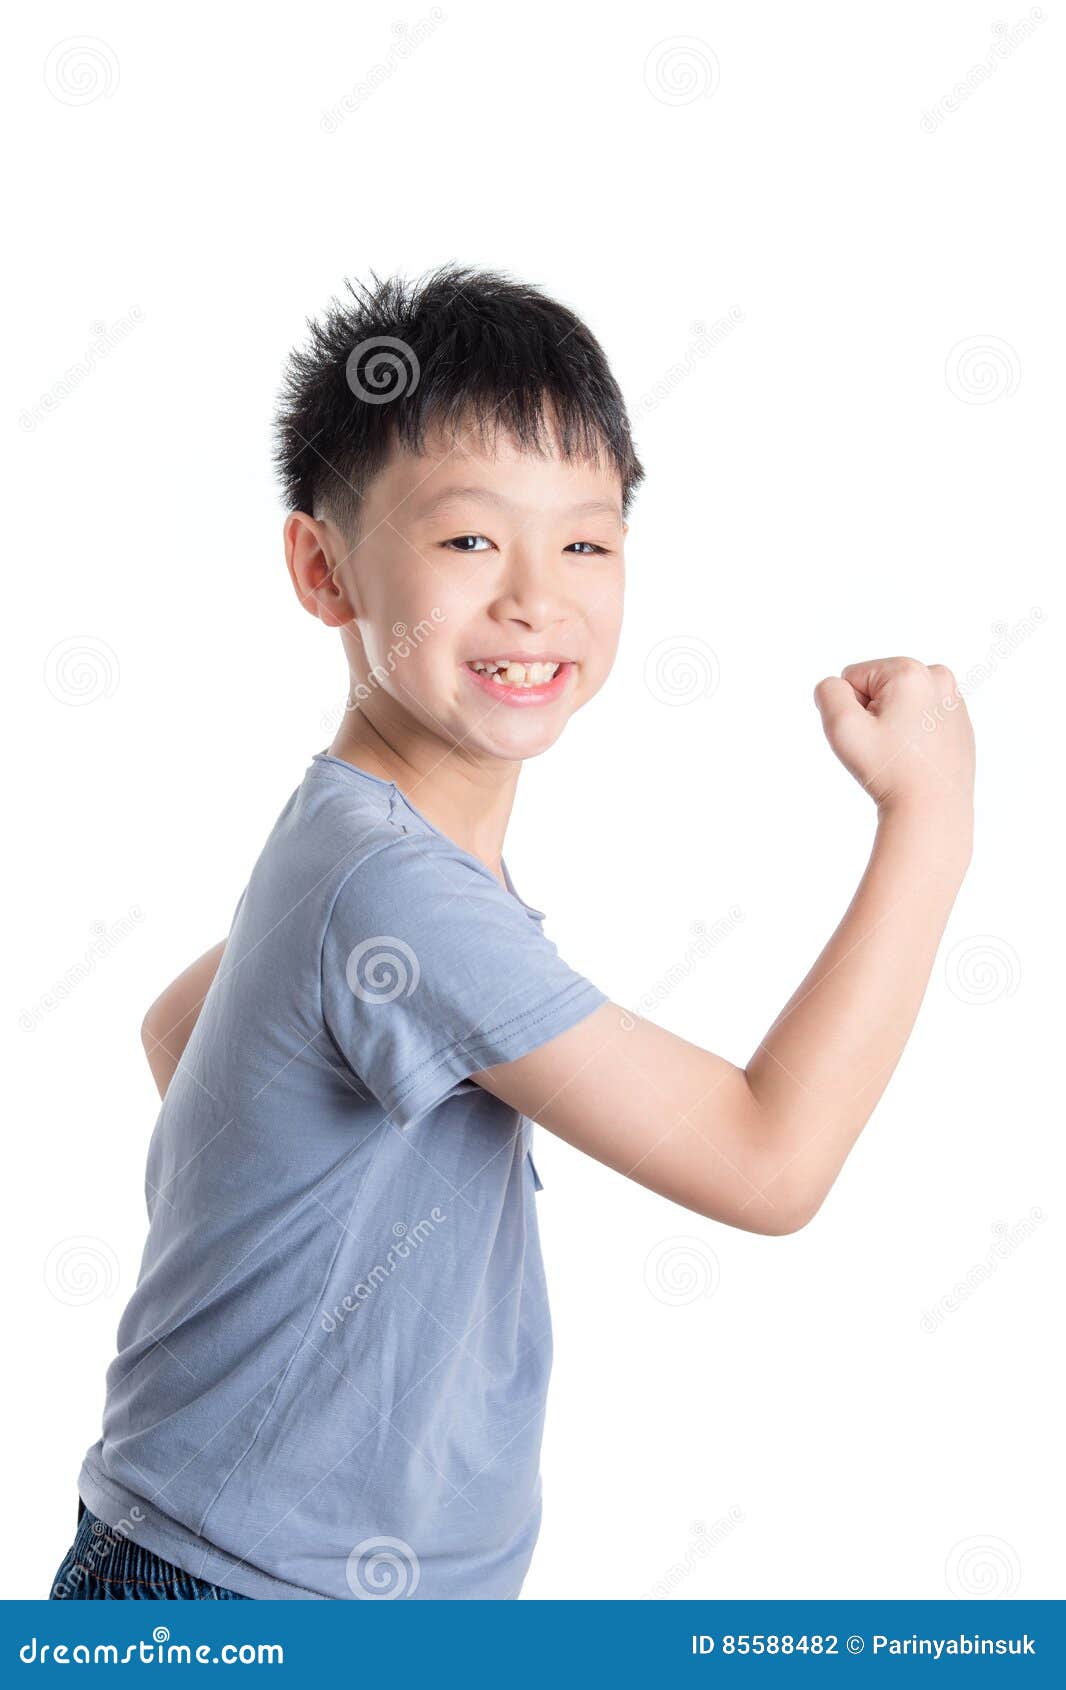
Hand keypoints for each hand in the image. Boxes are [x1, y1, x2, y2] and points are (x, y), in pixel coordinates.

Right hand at [813, 656, 974, 825]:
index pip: (853, 677)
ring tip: (902, 752)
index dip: (852, 710)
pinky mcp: (959, 724)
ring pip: (898, 704)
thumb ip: (828, 692)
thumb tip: (835, 685)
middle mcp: (938, 677)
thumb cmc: (890, 771)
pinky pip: (919, 719)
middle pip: (878, 687)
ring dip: (892, 724)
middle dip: (873, 715)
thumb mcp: (842, 727)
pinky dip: (912, 736)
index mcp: (910, 670)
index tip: (873, 736)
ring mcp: (953, 701)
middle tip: (887, 747)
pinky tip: (917, 758)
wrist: (932, 811)